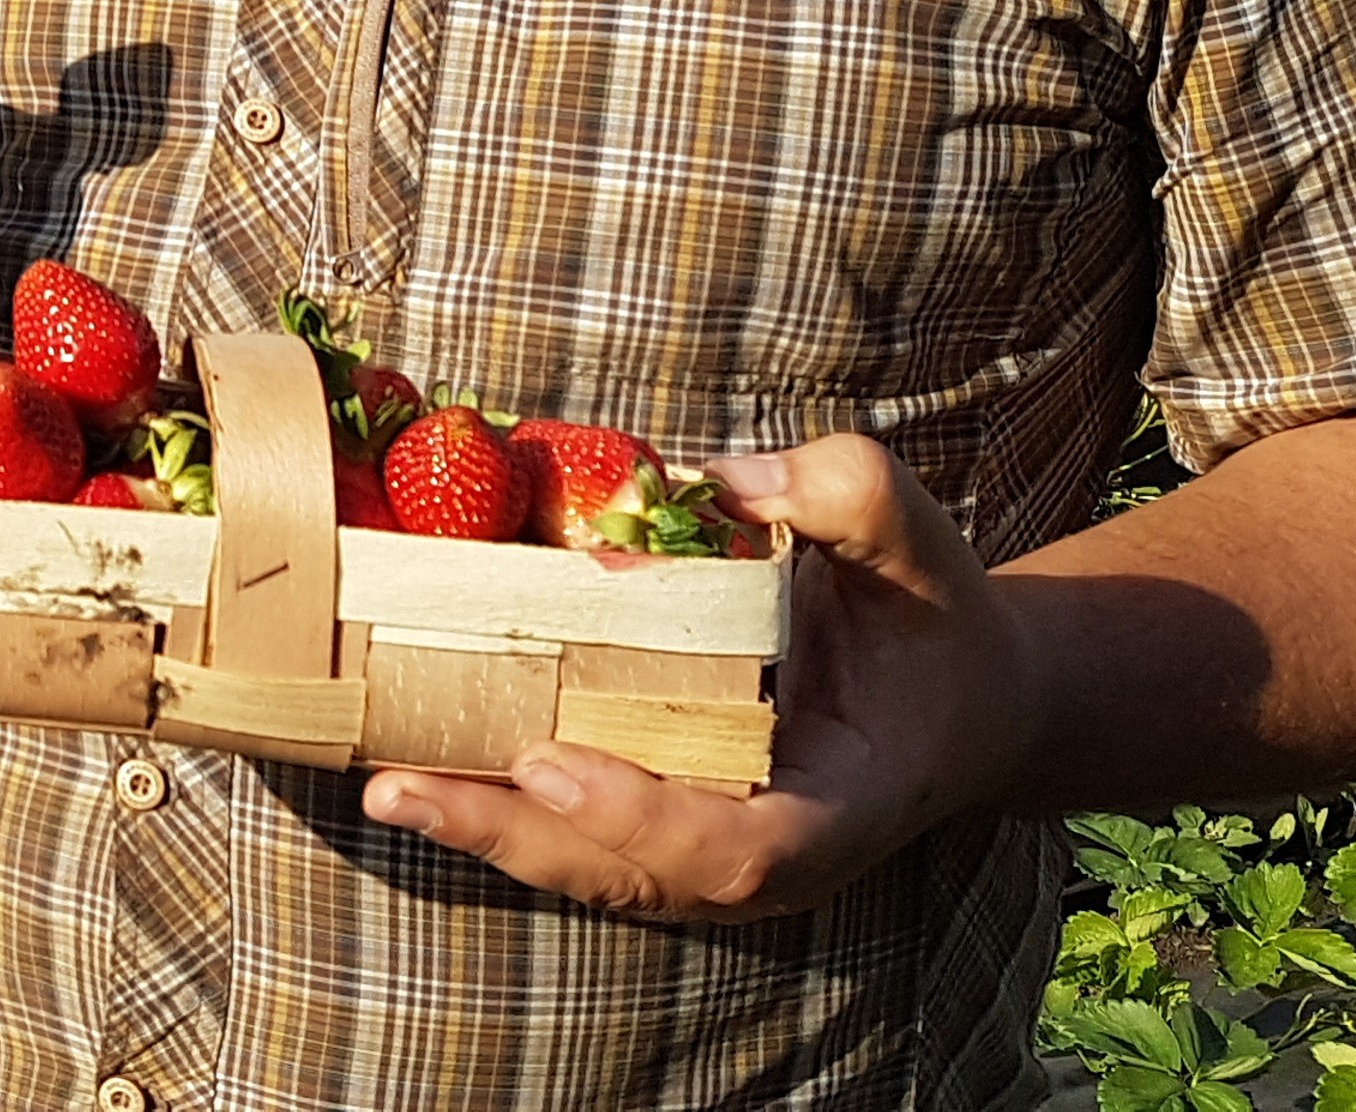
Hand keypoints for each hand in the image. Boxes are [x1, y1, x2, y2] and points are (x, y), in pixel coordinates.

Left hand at [360, 434, 1030, 920]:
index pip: (743, 847)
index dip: (644, 818)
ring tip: (389, 781)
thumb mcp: (911, 529)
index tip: (552, 763)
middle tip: (409, 782)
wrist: (966, 692)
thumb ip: (840, 491)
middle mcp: (773, 851)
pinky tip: (427, 768)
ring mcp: (721, 850)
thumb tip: (719, 480)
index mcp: (841, 802)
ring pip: (595, 868)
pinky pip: (587, 835)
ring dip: (491, 830)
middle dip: (517, 833)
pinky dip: (508, 809)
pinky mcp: (679, 821)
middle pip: (636, 875)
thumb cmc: (933, 608)